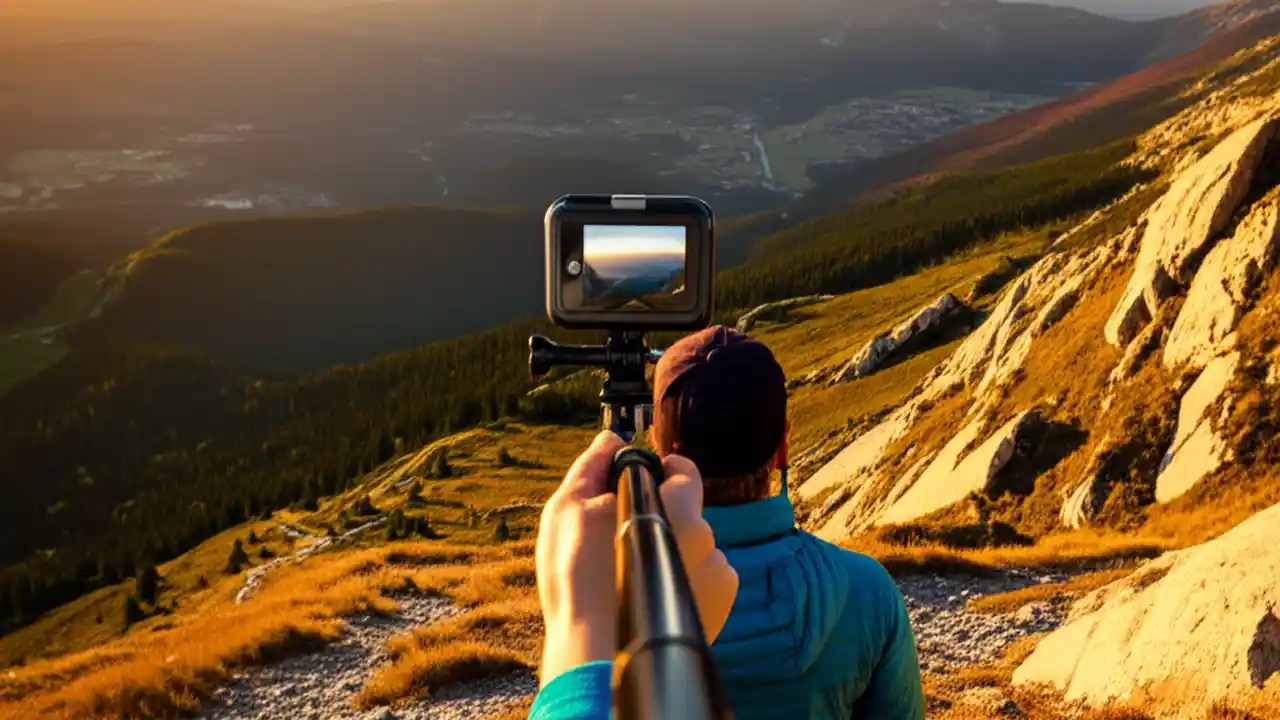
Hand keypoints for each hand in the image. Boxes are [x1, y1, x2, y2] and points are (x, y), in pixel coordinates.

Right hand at [536, 431, 737, 685]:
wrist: (593, 653)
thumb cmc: (576, 579)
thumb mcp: (569, 509)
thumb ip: (593, 467)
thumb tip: (610, 440)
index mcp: (677, 511)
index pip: (685, 471)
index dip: (663, 469)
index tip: (645, 479)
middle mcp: (706, 542)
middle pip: (685, 514)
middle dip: (660, 518)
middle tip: (622, 537)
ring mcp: (716, 579)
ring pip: (694, 549)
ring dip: (674, 552)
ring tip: (634, 575)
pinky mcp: (717, 610)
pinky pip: (704, 581)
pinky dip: (685, 583)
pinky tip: (654, 598)